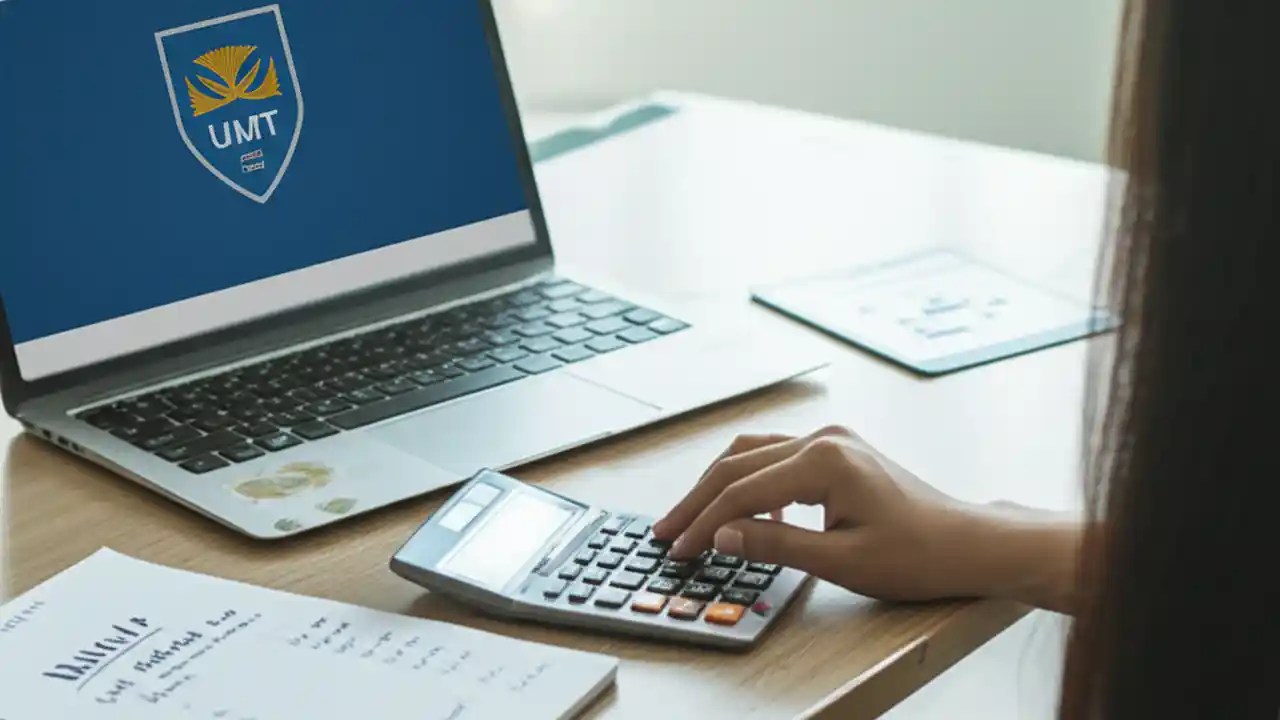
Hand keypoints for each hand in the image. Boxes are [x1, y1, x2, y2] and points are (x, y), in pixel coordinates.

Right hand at [652, 426, 1033, 602]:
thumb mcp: (843, 560)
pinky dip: (748, 480)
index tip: (678, 549)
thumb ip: (776, 544)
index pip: (743, 491)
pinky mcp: (837, 450)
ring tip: (689, 517)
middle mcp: (824, 439)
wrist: (968, 543)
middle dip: (699, 501)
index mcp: (825, 461)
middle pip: (738, 464)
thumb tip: (722, 537)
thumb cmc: (918, 555)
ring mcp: (832, 440)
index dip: (705, 523)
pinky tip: (740, 510)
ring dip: (718, 485)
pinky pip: (776, 457)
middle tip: (666, 531)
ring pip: (752, 453)